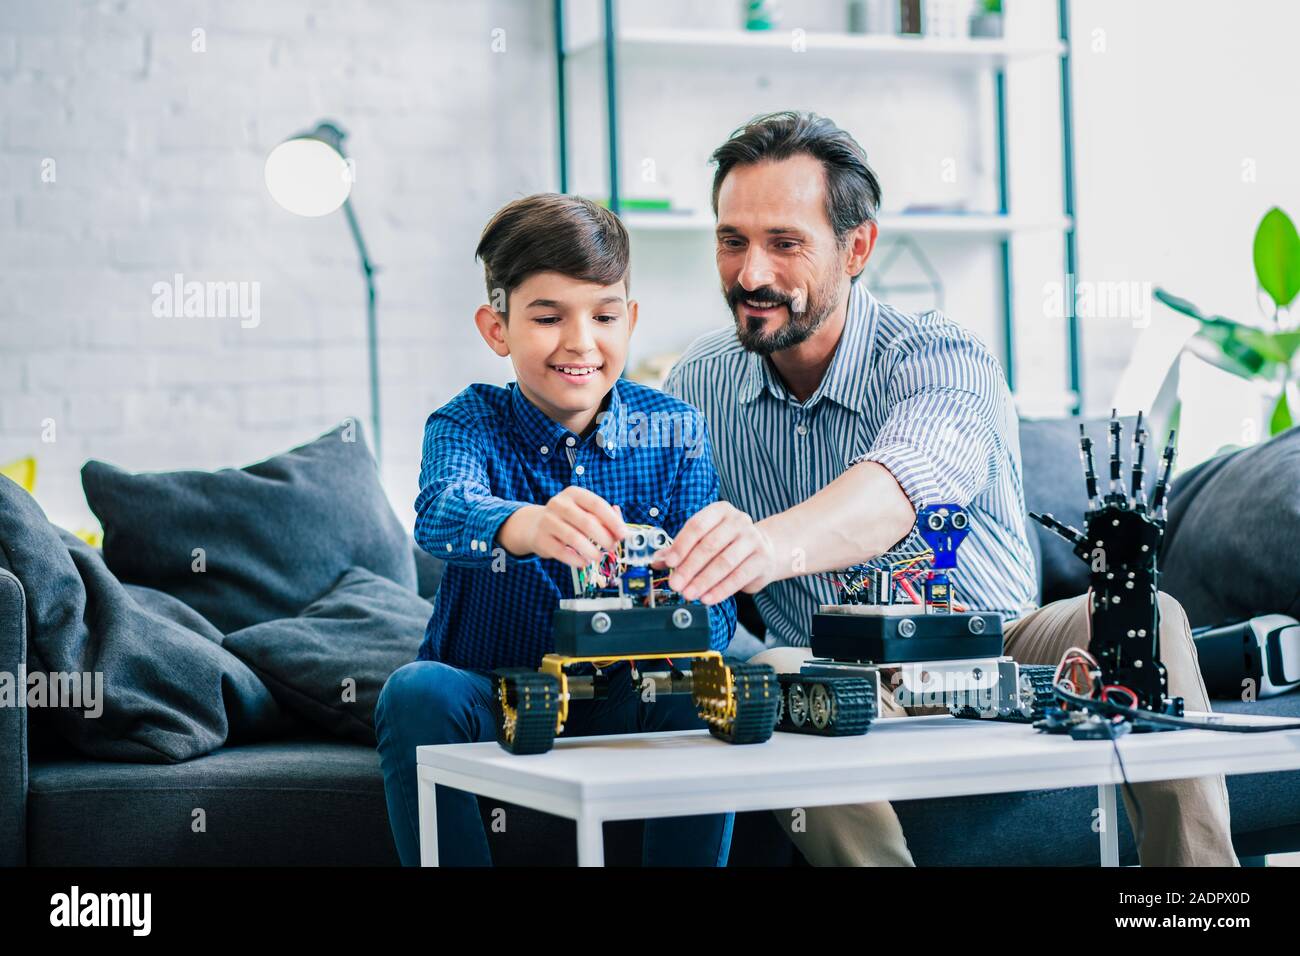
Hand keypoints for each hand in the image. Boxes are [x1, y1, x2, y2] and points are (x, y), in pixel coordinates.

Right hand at [499, 487, 626, 568]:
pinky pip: (561, 552)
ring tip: (598, 556)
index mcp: (574, 493)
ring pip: (574, 538)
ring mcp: (548, 521)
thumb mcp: (584, 511)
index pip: (597, 504)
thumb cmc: (568, 518)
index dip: (613, 520)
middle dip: (604, 538)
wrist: (534, 524)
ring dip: (591, 550)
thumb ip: (605, 518)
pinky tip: (584, 562)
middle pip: (587, 522)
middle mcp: (559, 504)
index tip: (623, 534)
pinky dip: (576, 560)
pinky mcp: (541, 539)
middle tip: (612, 547)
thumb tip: (622, 530)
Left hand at [651, 501, 776, 604]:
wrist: (764, 549)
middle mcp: (738, 521)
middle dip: (689, 568)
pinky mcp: (762, 559)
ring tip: (689, 594)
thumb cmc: (727, 544)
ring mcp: (752, 539)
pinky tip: (708, 599)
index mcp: (720, 511)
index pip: (697, 526)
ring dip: (704, 581)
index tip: (669, 563)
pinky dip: (721, 590)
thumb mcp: (703, 541)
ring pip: (724, 562)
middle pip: (709, 545)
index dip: (681, 545)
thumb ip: (679, 550)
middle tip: (676, 585)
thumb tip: (656, 562)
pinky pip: (738, 577)